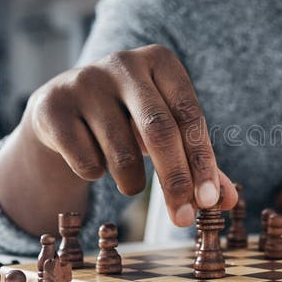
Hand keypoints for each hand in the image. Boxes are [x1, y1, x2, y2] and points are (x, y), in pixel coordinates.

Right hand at [27, 44, 236, 225]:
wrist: (62, 109)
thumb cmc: (129, 119)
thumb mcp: (167, 131)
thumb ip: (199, 162)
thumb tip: (229, 200)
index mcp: (160, 61)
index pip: (189, 116)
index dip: (202, 161)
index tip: (210, 201)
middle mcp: (123, 64)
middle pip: (158, 131)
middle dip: (175, 181)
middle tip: (184, 219)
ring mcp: (84, 81)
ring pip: (121, 153)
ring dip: (132, 182)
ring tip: (130, 180)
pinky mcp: (52, 106)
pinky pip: (86, 162)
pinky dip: (96, 174)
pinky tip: (91, 157)